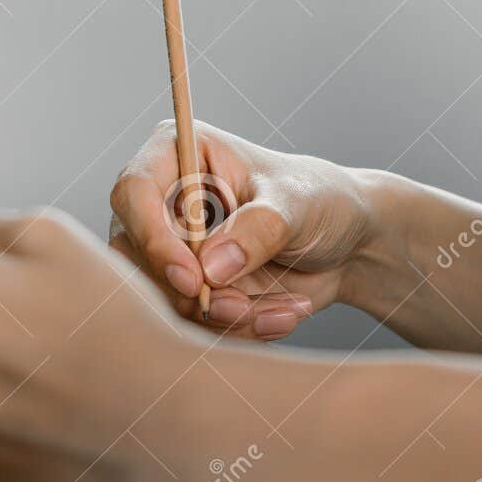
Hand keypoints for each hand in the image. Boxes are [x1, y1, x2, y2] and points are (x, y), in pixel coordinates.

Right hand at [109, 121, 375, 340]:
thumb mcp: (299, 204)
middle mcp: (163, 201)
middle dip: (190, 293)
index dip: (152, 237)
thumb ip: (258, 228)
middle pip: (134, 256)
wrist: (347, 245)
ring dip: (223, 316)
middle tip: (242, 306)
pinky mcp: (190, 289)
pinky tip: (283, 313)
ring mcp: (172, 249)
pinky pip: (191, 324)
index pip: (134, 191)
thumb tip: (210, 266)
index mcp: (179, 152)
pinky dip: (238, 329)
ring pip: (164, 297)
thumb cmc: (321, 201)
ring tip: (283, 307)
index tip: (194, 279)